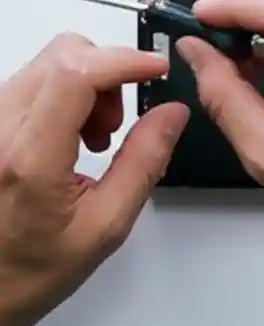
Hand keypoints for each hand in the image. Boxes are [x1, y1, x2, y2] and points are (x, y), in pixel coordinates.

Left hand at [0, 34, 188, 325]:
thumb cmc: (31, 269)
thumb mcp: (106, 226)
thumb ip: (144, 163)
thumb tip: (172, 114)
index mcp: (29, 161)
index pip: (75, 74)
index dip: (124, 60)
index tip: (156, 68)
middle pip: (62, 56)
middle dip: (108, 74)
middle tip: (117, 122)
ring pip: (47, 65)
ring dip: (85, 86)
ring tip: (92, 138)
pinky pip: (31, 82)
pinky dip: (64, 96)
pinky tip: (69, 136)